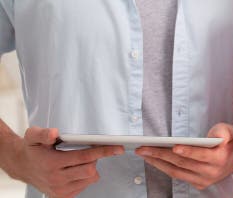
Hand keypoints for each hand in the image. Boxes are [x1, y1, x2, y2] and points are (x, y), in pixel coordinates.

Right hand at [4, 126, 122, 197]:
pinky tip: (75, 170)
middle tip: (89, 152)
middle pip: (90, 170)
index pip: (84, 157)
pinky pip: (84, 186)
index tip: (117, 148)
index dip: (103, 151)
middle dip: (95, 159)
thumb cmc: (32, 150)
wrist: (22, 166)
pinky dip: (85, 177)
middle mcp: (56, 179)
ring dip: (90, 168)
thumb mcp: (32, 136)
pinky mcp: (62, 196)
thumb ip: (43, 133)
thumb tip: (54, 133)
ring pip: (89, 179)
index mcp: (52, 163)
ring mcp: (60, 190)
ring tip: (79, 161)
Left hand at [135, 123, 232, 189]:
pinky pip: (178, 176)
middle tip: (144, 148)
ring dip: (158, 162)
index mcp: (220, 159)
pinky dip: (165, 168)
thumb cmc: (230, 141)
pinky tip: (155, 160)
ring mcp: (204, 180)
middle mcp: (211, 172)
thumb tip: (217, 137)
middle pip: (182, 163)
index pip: (201, 155)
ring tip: (144, 153)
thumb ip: (224, 131)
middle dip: (161, 154)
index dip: (188, 151)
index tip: (174, 146)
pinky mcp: (199, 184)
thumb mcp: (230, 131)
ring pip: (176, 172)